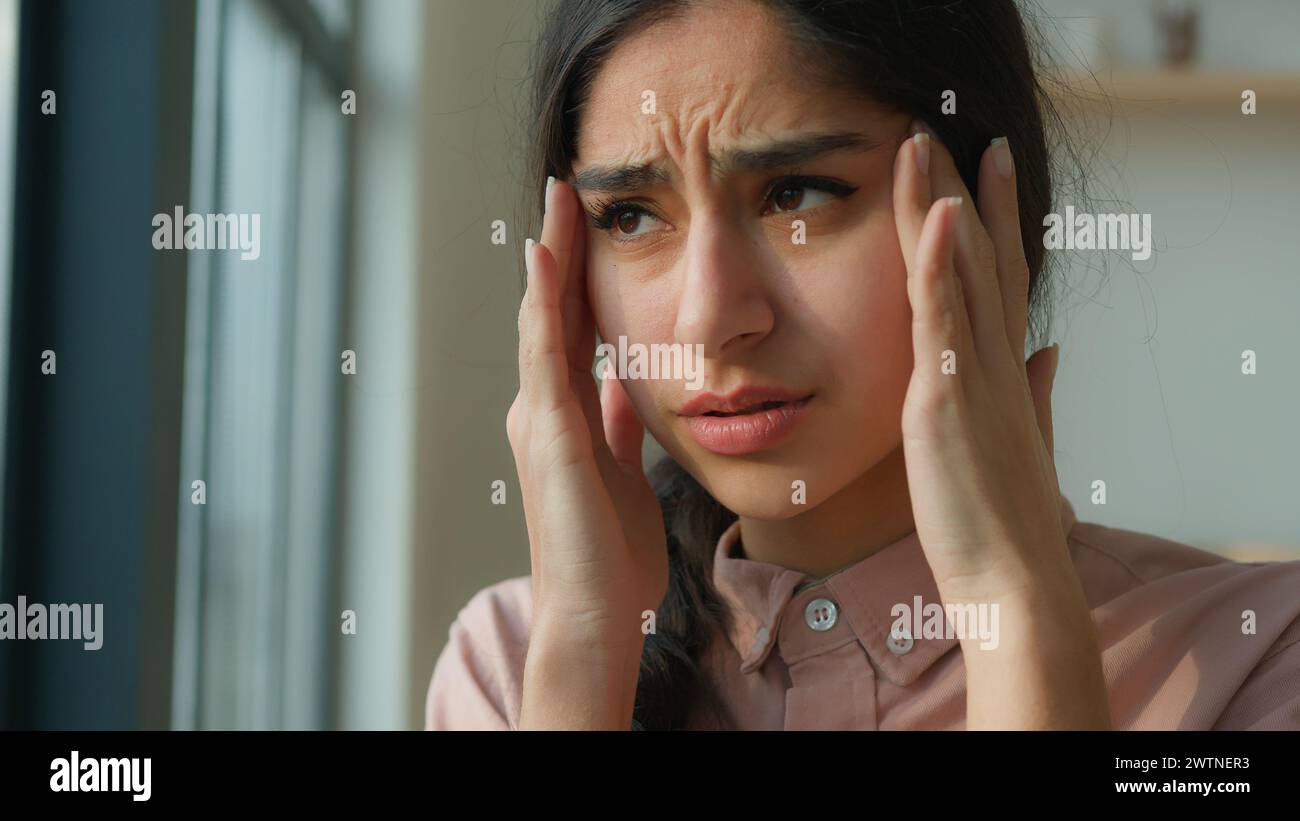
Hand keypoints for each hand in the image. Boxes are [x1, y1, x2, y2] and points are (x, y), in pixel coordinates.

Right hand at [509, 177, 668, 653]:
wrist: (597, 613)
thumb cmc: (611, 553)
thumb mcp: (623, 471)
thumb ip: (619, 426)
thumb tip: (628, 384)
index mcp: (567, 417)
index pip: (572, 328)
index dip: (579, 275)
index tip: (590, 223)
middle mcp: (545, 410)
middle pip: (551, 312)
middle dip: (560, 249)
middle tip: (567, 188)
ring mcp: (540, 420)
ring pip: (542, 321)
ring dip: (549, 257)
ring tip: (556, 200)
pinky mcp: (549, 436)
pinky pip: (544, 356)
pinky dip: (542, 304)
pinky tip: (543, 257)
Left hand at [892, 123, 1109, 728]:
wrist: (1012, 579)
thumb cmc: (1006, 519)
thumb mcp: (1025, 443)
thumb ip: (1038, 393)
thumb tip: (1050, 353)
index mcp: (1007, 372)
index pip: (1001, 277)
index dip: (995, 218)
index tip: (986, 166)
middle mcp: (997, 362)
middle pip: (983, 259)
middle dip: (967, 191)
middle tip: (953, 130)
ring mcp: (974, 376)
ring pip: (961, 273)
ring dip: (942, 204)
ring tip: (924, 144)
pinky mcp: (948, 399)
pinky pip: (943, 319)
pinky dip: (938, 266)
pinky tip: (934, 216)